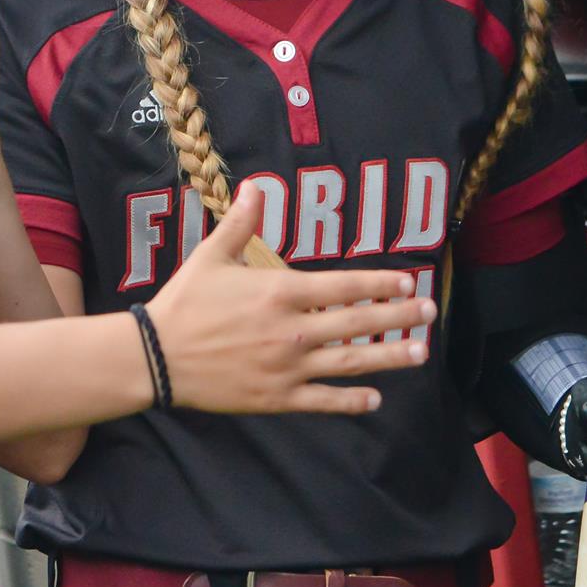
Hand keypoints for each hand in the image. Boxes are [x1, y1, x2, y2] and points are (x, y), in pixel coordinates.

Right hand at [142, 183, 435, 414]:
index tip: (409, 281)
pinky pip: (322, 400)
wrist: (156, 357)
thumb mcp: (211, 255)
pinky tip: (374, 400)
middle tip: (430, 313)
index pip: (344, 286)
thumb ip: (241, 222)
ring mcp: (287, 366)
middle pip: (358, 322)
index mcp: (280, 291)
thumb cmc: (184, 302)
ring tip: (420, 354)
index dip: (381, 284)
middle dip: (399, 317)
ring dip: (389, 358)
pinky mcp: (276, 397)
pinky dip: (350, 401)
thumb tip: (256, 185)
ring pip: (350, 362)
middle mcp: (292, 330)